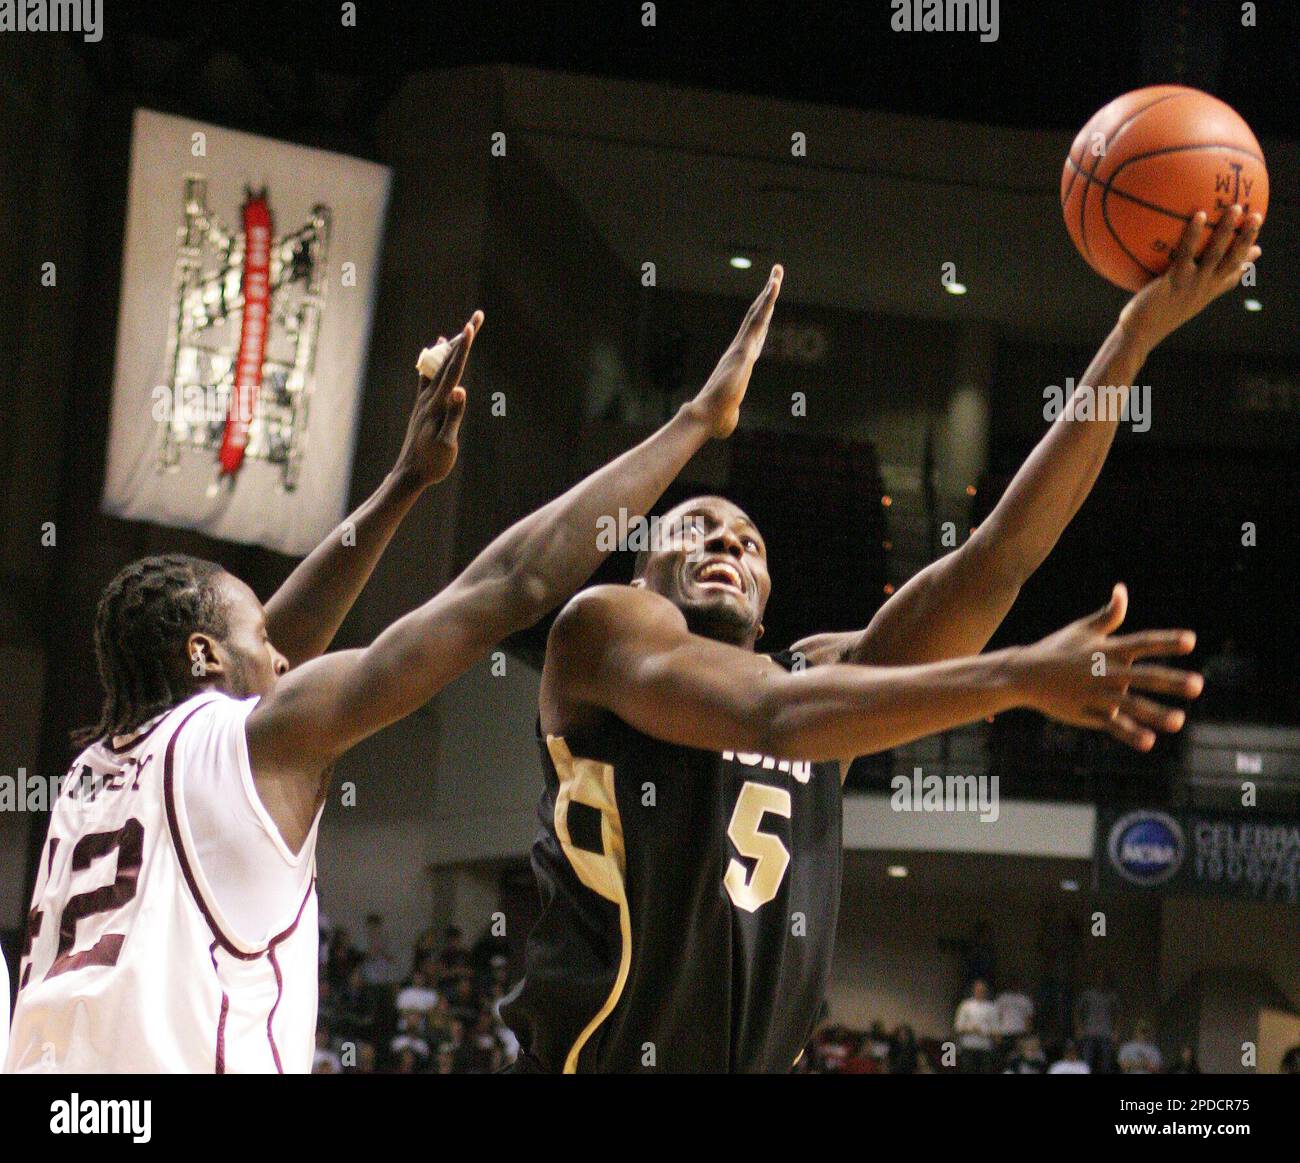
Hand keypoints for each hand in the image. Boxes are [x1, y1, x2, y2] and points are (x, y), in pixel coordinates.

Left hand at [395, 310, 481, 487]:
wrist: (408, 474)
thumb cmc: (431, 463)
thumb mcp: (446, 443)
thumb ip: (453, 416)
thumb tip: (461, 390)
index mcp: (437, 404)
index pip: (453, 369)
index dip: (464, 347)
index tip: (471, 325)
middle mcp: (429, 397)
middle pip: (447, 361)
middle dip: (463, 339)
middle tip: (477, 317)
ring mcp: (424, 400)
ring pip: (438, 366)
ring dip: (450, 347)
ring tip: (459, 331)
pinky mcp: (421, 406)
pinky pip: (427, 376)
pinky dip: (432, 361)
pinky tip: (431, 352)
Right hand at [683, 265, 781, 437]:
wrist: (706, 417)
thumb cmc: (716, 420)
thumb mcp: (728, 417)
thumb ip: (729, 415)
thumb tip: (723, 427)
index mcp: (739, 361)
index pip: (754, 334)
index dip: (762, 317)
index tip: (768, 302)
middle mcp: (739, 349)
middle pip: (756, 317)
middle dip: (766, 296)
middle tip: (775, 276)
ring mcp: (742, 347)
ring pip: (757, 313)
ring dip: (768, 292)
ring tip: (777, 273)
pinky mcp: (744, 348)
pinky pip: (758, 319)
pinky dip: (766, 301)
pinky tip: (773, 287)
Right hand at [1014, 583, 1201, 750]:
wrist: (1023, 674)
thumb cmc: (1056, 649)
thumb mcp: (1082, 630)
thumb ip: (1109, 615)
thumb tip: (1122, 589)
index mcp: (1107, 649)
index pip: (1142, 643)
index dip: (1167, 641)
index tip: (1191, 641)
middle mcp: (1104, 671)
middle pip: (1143, 677)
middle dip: (1170, 681)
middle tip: (1197, 685)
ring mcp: (1096, 694)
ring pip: (1130, 705)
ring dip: (1155, 714)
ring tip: (1179, 721)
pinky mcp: (1087, 714)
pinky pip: (1112, 725)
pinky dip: (1130, 733)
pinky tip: (1149, 742)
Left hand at [1118, 206, 1261, 355]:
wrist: (1140, 333)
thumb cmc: (1150, 316)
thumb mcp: (1170, 300)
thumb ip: (1178, 285)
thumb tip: (1168, 270)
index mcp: (1207, 292)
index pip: (1233, 276)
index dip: (1246, 262)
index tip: (1257, 247)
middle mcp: (1206, 287)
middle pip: (1234, 260)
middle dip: (1248, 238)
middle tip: (1256, 217)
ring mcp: (1193, 284)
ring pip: (1218, 253)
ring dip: (1228, 230)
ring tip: (1236, 208)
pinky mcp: (1177, 280)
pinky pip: (1188, 253)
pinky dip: (1195, 234)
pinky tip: (1198, 215)